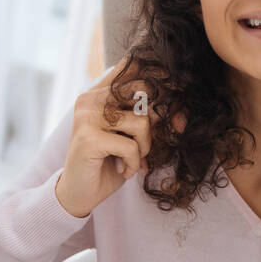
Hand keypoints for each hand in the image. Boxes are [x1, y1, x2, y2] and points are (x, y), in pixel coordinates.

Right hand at [54, 58, 160, 218]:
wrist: (80, 193)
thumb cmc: (109, 162)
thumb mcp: (130, 134)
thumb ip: (145, 115)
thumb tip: (180, 114)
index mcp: (99, 93)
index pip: (132, 68)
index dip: (157, 78)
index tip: (171, 93)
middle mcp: (90, 100)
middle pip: (143, 90)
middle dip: (155, 120)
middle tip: (145, 143)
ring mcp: (87, 117)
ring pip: (141, 122)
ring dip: (144, 147)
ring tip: (131, 158)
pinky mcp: (89, 139)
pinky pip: (131, 147)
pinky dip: (133, 163)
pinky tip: (122, 169)